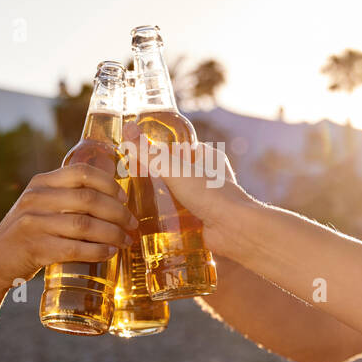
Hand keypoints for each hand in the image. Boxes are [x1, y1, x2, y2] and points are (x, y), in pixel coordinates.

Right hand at [0, 162, 138, 288]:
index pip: (81, 172)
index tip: (124, 197)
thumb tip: (113, 199)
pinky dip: (96, 250)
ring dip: (112, 233)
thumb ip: (65, 197)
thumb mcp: (39, 205)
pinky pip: (74, 247)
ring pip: (84, 224)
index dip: (109, 183)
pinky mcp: (34, 247)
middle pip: (88, 199)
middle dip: (117, 212)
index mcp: (41, 183)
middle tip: (132, 224)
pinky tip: (109, 252)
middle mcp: (36, 198)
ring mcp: (33, 222)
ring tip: (125, 240)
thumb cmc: (27, 233)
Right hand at [134, 134, 255, 255]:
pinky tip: (151, 219)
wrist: (233, 231)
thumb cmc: (210, 195)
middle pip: (176, 173)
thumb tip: (127, 130)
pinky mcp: (203, 219)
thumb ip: (149, 153)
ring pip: (178, 195)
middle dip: (156, 177)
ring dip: (160, 199)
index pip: (178, 148)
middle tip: (134, 180)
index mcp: (208, 156)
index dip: (159, 151)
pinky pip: (181, 215)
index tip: (138, 155)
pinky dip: (168, 217)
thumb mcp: (174, 169)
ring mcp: (207, 199)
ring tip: (137, 200)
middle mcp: (210, 176)